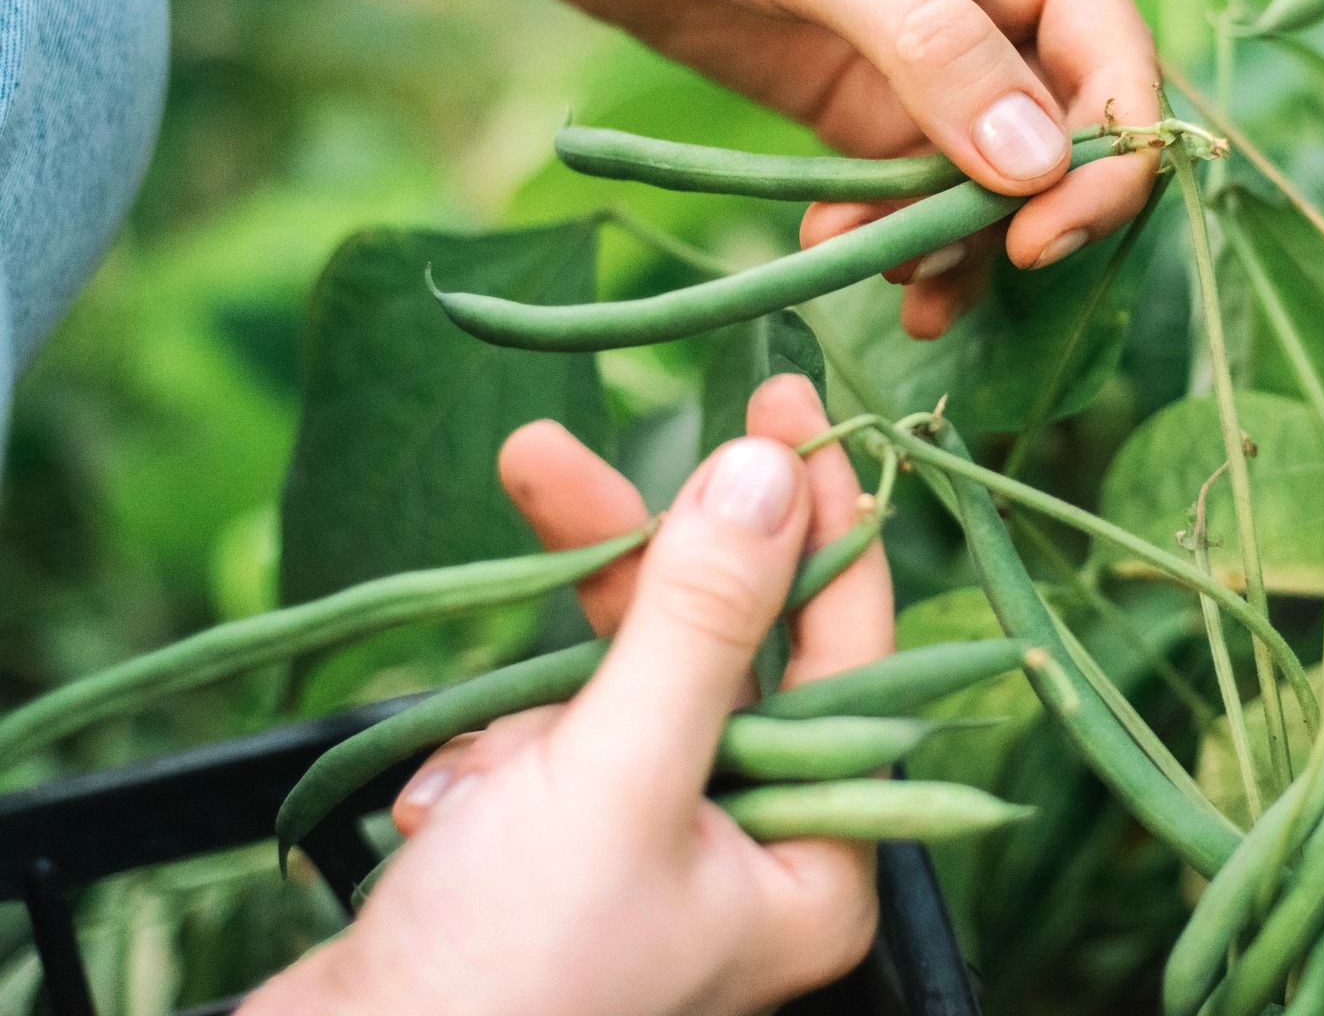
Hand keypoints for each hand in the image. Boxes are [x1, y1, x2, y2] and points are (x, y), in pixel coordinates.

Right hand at [244, 376, 891, 1015]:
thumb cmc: (506, 979)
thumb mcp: (619, 775)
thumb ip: (702, 620)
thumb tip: (769, 474)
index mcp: (816, 858)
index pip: (844, 645)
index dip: (812, 516)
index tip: (777, 403)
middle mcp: (748, 852)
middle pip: (714, 646)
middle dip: (624, 567)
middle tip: (549, 458)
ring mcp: (648, 848)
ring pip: (613, 684)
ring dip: (531, 700)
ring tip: (469, 781)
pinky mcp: (555, 849)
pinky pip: (540, 739)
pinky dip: (487, 757)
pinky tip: (440, 825)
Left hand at [523, 0, 1162, 336]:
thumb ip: (934, 51)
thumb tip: (1037, 169)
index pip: (1117, 65)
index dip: (1103, 164)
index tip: (1038, 242)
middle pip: (1068, 140)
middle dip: (1019, 219)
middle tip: (938, 276)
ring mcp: (940, 62)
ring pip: (994, 186)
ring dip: (951, 243)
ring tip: (883, 279)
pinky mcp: (872, 108)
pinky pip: (917, 195)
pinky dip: (896, 239)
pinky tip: (836, 253)